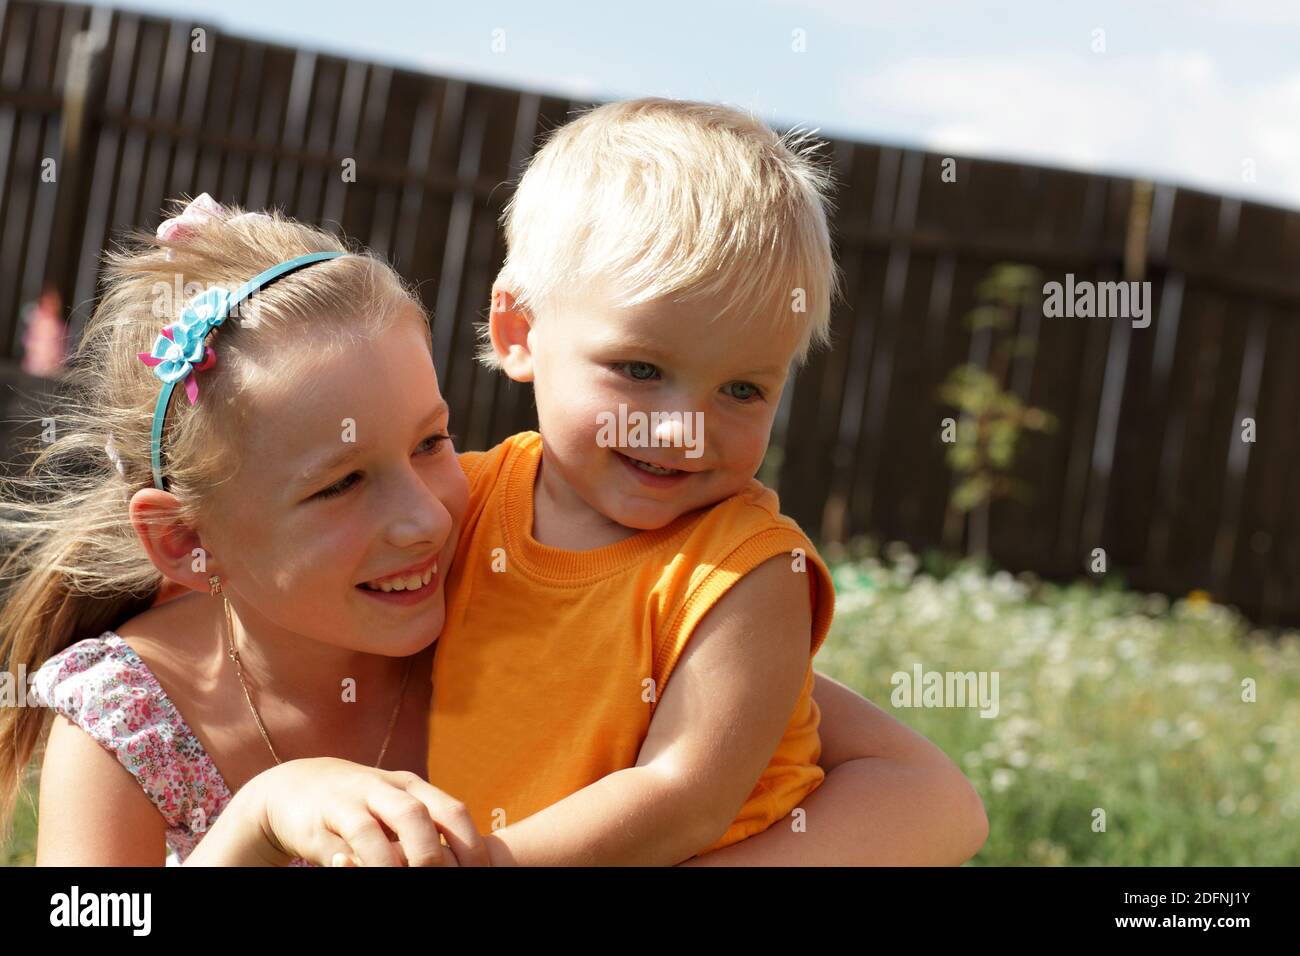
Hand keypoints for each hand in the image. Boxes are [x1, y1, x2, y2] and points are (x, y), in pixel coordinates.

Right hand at [246, 757, 489, 866]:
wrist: (296, 786)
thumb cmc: (362, 807)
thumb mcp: (397, 811)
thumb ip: (426, 832)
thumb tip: (469, 862)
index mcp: (413, 787)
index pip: (451, 812)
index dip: (470, 845)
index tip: (481, 873)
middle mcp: (384, 790)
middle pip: (415, 816)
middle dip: (432, 854)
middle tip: (445, 881)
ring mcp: (348, 804)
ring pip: (371, 831)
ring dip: (390, 863)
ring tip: (405, 882)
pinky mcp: (317, 823)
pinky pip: (336, 847)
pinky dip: (352, 864)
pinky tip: (356, 871)